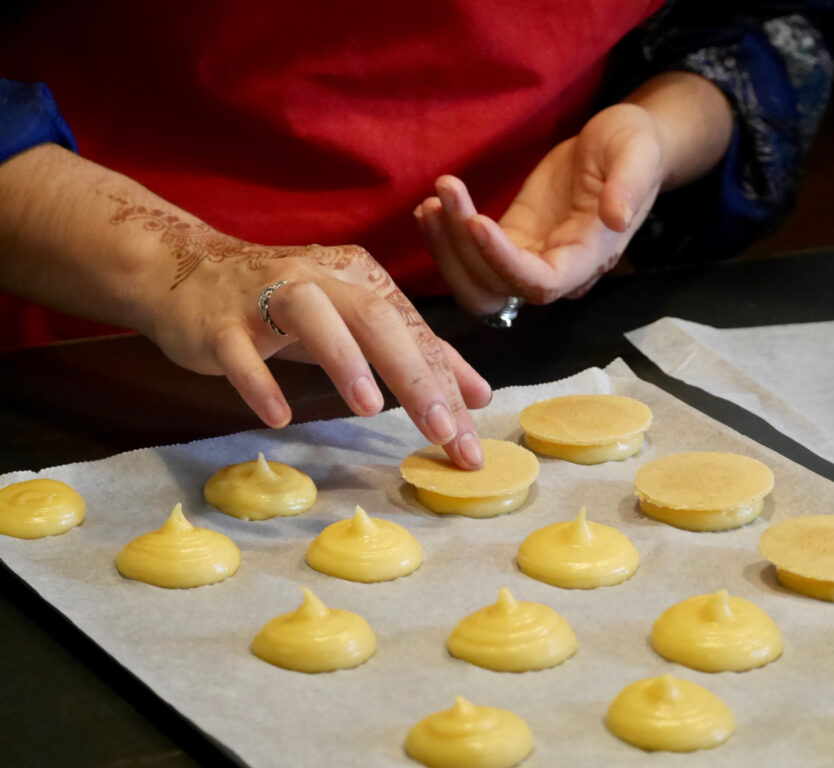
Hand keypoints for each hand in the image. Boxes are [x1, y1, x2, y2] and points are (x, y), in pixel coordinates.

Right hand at [129, 212, 489, 468]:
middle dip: (415, 376)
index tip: (469, 438)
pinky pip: (241, 350)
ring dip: (344, 360)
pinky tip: (278, 416)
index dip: (447, 383)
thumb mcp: (355, 322)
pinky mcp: (220, 322)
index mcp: (360, 277)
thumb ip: (417, 352)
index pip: (414, 331)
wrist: (187, 273)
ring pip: (313, 316)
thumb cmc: (286, 306)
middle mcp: (320, 278)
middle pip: (377, 319)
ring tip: (370, 409)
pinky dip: (260, 382)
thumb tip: (478, 395)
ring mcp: (265, 295)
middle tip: (443, 431)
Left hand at [414, 72, 733, 312]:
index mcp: (589, 257)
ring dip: (446, 251)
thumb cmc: (635, 146)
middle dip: (462, 252)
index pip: (540, 283)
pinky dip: (446, 239)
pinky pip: (471, 259)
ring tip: (430, 203)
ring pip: (477, 283)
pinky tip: (429, 207)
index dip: (504, 262)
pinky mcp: (511, 241)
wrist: (620, 145)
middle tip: (441, 197)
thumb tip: (618, 218)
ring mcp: (529, 259)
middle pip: (497, 290)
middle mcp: (555, 269)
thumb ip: (631, 185)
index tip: (475, 221)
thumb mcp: (639, 154)